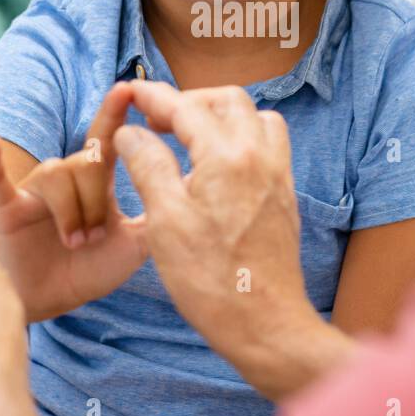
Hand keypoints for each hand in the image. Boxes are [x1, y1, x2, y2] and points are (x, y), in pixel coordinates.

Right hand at [0, 82, 149, 321]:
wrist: (47, 304)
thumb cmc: (88, 270)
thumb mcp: (135, 244)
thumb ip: (158, 211)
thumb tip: (187, 179)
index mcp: (95, 180)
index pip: (110, 138)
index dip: (116, 112)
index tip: (128, 88)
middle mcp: (64, 176)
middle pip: (87, 161)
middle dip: (96, 200)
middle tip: (97, 237)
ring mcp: (34, 189)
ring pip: (57, 173)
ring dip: (70, 212)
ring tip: (74, 243)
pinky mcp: (5, 208)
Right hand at [114, 80, 352, 400]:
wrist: (264, 323)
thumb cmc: (210, 279)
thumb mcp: (165, 221)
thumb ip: (148, 166)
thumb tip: (130, 132)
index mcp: (227, 157)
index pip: (185, 107)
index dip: (153, 96)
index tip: (130, 92)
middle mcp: (259, 156)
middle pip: (227, 100)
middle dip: (189, 100)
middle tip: (157, 119)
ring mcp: (277, 174)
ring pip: (254, 117)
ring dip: (221, 115)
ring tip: (189, 136)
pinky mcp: (284, 194)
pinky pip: (269, 143)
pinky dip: (243, 136)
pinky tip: (218, 163)